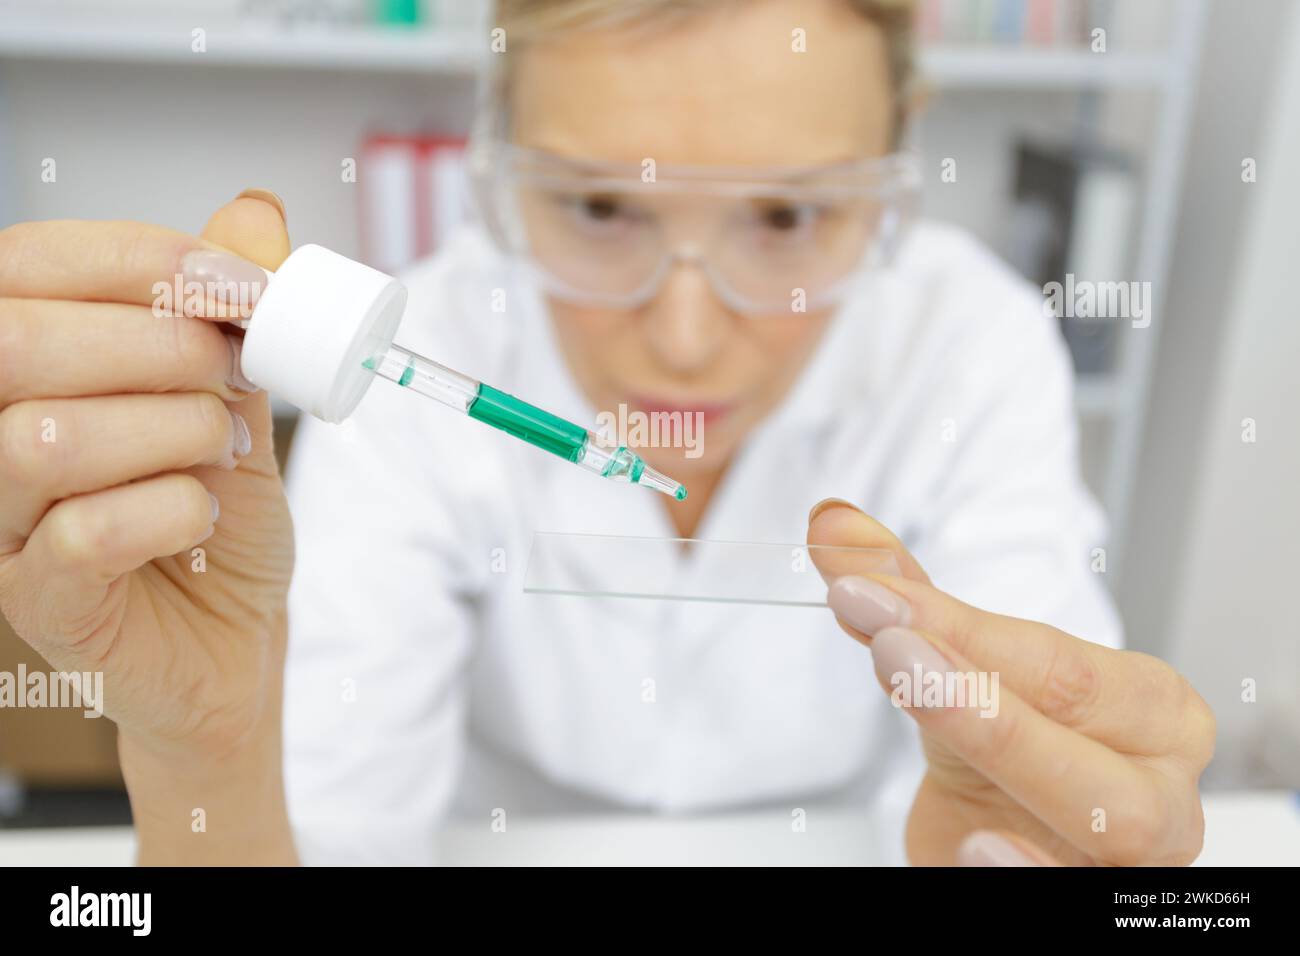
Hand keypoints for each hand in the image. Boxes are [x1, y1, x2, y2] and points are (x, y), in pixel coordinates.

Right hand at [0, 194, 297, 861]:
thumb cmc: (220, 518)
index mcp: (27, 366)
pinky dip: (174, 509)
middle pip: (18, 344)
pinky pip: (85, 532)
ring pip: (45, 438)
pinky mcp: (34, 600)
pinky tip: (201, 517)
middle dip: (162, 344)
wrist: (235, 637)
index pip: (28, 266)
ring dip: (172, 431)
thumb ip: (231, 319)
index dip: (139, 257)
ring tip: (222, 453)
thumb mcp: (236, 400)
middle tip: (238, 374)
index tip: (242, 284)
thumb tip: (251, 214)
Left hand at [807, 498, 1214, 865]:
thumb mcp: (960, 678)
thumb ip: (908, 603)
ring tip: (921, 697)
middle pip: (1082, 722)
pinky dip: (1029, 871)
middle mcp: (1160, 782)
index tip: (862, 592)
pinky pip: (1071, 892)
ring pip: (1103, 814)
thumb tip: (832, 524)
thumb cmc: (1011, 761)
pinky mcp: (1088, 900)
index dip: (955, 624)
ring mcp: (1133, 858)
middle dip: (980, 681)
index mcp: (1150, 707)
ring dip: (1005, 750)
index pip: (1053, 656)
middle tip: (890, 648)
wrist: (1015, 853)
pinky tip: (977, 848)